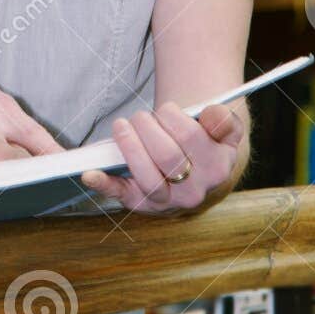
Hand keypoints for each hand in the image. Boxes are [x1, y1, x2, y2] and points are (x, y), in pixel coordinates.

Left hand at [82, 101, 244, 214]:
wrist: (197, 177)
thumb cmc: (204, 146)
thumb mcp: (224, 132)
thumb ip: (225, 120)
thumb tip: (211, 115)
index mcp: (217, 169)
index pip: (190, 136)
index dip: (171, 116)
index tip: (165, 110)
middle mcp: (193, 191)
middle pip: (166, 155)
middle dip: (147, 126)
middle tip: (140, 117)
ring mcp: (165, 201)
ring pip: (147, 178)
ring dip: (129, 146)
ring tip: (122, 126)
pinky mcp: (139, 203)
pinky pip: (120, 195)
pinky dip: (103, 185)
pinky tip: (89, 175)